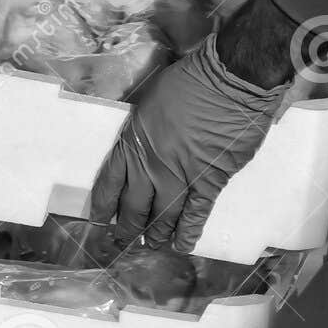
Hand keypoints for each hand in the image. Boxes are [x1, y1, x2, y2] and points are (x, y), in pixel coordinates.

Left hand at [89, 36, 284, 252]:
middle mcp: (150, 166)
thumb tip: (141, 142)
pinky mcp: (210, 181)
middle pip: (133, 206)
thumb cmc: (189, 82)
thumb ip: (141, 129)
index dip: (103, 206)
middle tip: (122, 239)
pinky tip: (181, 245)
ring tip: (150, 244)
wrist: (229, 81)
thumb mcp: (147, 102)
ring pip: (162, 215)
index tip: (98, 220)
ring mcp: (180, 176)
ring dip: (155, 233)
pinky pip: (196, 214)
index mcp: (131, 144)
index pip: (108, 184)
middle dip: (126, 227)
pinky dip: (188, 232)